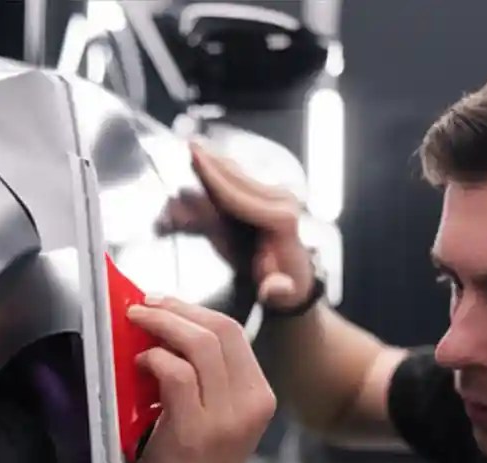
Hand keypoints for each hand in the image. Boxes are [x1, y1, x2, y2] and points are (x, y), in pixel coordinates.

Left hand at [125, 295, 276, 462]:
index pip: (232, 332)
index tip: (162, 301)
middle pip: (219, 329)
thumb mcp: (213, 417)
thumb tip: (164, 330)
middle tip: (143, 304)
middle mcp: (250, 403)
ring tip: (136, 321)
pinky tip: (140, 361)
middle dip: (176, 308)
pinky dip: (155, 358)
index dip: (193, 308)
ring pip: (199, 344)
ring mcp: (225, 418)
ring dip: (162, 324)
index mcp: (259, 396)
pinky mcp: (195, 431)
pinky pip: (177, 374)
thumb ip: (202, 378)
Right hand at [169, 142, 313, 310]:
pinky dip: (221, 170)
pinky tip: (208, 158)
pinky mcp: (270, 197)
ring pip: (239, 174)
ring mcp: (277, 196)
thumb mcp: (281, 293)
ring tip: (195, 145)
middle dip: (211, 162)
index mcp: (281, 220)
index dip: (215, 177)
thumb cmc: (284, 286)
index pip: (238, 195)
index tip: (197, 160)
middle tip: (189, 144)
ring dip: (215, 162)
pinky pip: (241, 180)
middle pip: (237, 177)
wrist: (297, 281)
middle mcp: (281, 202)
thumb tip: (273, 288)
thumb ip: (276, 290)